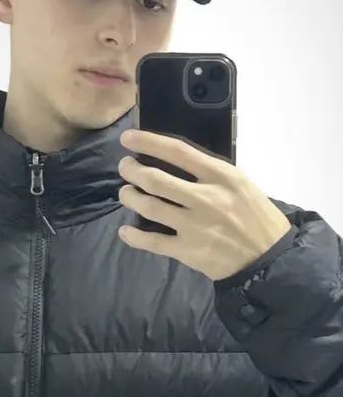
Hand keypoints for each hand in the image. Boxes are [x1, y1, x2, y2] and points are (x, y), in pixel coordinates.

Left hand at [117, 130, 290, 280]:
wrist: (271, 257)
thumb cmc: (257, 216)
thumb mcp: (241, 183)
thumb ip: (210, 172)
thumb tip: (174, 161)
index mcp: (221, 176)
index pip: (177, 152)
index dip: (148, 142)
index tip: (128, 138)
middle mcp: (205, 198)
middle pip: (155, 179)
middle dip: (132, 170)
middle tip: (125, 168)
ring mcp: (194, 225)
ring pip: (149, 206)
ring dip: (129, 196)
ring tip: (126, 192)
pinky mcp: (189, 251)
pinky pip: (153, 242)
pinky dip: (134, 236)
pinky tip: (125, 231)